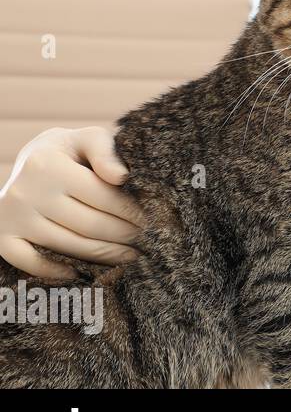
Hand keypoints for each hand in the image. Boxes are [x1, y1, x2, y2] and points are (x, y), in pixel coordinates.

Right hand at [0, 127, 144, 278]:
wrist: (28, 163)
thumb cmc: (69, 152)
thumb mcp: (87, 139)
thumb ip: (105, 151)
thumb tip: (122, 177)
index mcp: (48, 165)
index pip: (103, 197)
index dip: (133, 212)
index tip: (153, 221)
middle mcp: (25, 192)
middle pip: (89, 225)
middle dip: (124, 236)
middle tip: (147, 241)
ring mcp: (11, 217)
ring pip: (69, 246)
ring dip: (104, 255)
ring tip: (130, 256)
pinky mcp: (2, 237)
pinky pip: (31, 262)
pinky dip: (56, 271)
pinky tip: (81, 272)